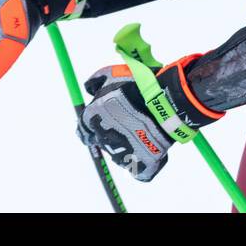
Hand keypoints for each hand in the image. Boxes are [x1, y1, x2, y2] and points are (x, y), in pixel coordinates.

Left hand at [76, 56, 219, 181]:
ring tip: (140, 131)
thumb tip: (88, 88)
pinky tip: (147, 152)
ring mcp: (120, 155)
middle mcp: (102, 139)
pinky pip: (136, 171)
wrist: (163, 103)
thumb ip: (95, 81)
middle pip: (100, 141)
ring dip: (125, 146)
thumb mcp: (112, 74)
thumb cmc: (137, 87)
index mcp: (92, 119)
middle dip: (109, 133)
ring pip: (117, 155)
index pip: (83, 128)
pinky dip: (140, 164)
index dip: (92, 124)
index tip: (103, 119)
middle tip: (124, 124)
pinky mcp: (139, 165)